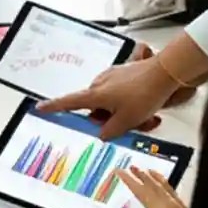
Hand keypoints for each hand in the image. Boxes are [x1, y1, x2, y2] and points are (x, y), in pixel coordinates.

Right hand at [39, 55, 180, 138]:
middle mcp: (101, 84)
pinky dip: (133, 105)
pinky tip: (150, 111)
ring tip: (147, 119)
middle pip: (97, 109)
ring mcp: (113, 77)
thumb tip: (102, 133)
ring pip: (112, 104)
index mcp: (96, 94)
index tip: (40, 108)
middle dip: (111, 120)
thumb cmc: (145, 94)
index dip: (54, 107)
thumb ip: (109, 131)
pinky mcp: (125, 74)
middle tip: (131, 126)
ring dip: (125, 114)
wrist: (166, 73)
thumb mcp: (126, 121)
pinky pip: (122, 95)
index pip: (70, 102)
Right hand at [111, 167, 187, 207]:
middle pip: (153, 185)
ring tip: (146, 170)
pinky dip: (165, 184)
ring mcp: (180, 206)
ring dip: (153, 177)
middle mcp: (170, 205)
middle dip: (140, 175)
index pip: (140, 191)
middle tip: (130, 167)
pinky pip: (172, 191)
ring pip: (164, 186)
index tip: (119, 172)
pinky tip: (164, 184)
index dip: (128, 180)